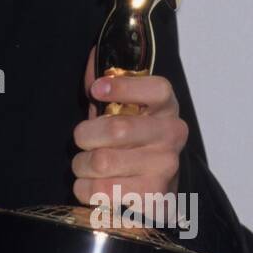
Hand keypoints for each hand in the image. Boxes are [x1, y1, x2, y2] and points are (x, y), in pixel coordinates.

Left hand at [72, 45, 188, 210]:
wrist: (152, 188)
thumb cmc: (130, 142)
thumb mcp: (120, 109)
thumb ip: (106, 86)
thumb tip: (94, 55)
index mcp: (165, 107)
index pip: (156, 89)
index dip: (123, 87)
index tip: (96, 90)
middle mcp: (171, 135)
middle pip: (117, 129)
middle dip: (85, 135)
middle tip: (82, 140)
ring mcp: (165, 168)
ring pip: (103, 162)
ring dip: (81, 164)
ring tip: (86, 165)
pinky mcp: (152, 198)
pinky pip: (101, 191)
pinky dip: (85, 189)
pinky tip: (92, 185)